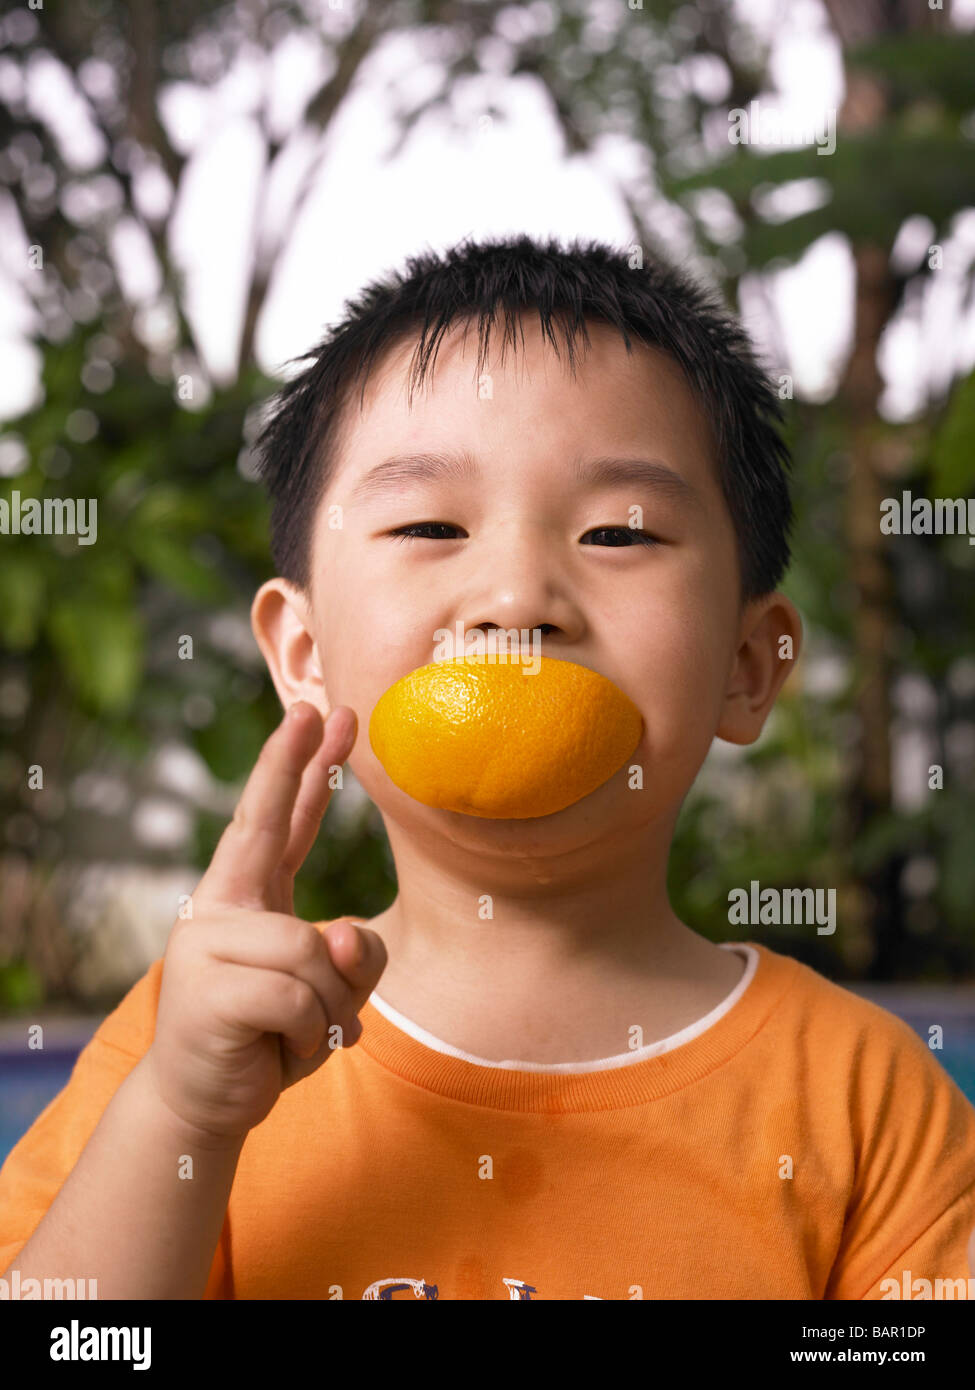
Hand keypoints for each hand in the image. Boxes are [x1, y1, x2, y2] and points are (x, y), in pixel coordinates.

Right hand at [145, 701, 386, 1145]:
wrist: (206, 1102)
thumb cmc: (270, 1036)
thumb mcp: (334, 993)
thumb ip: (356, 956)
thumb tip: (343, 936)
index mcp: (248, 898)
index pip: (278, 822)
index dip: (298, 769)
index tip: (316, 714)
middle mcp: (221, 907)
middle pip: (261, 827)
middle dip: (292, 763)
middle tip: (315, 704)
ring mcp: (206, 944)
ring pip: (315, 952)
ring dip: (328, 1008)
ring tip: (297, 1035)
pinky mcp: (206, 990)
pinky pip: (298, 998)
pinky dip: (308, 1036)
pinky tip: (277, 1051)